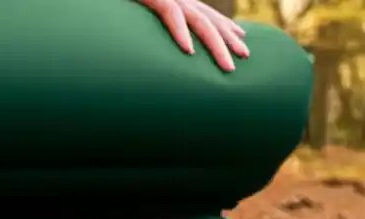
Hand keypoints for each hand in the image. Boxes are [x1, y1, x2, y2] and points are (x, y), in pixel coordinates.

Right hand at [135, 0, 249, 71]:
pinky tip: (188, 51)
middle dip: (229, 39)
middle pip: (209, 20)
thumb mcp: (143, 12)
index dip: (225, 26)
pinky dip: (180, 32)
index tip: (241, 40)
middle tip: (245, 58)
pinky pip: (170, 13)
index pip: (206, 14)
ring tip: (228, 67)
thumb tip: (163, 47)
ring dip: (215, 45)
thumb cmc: (119, 2)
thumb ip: (157, 23)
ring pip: (199, 21)